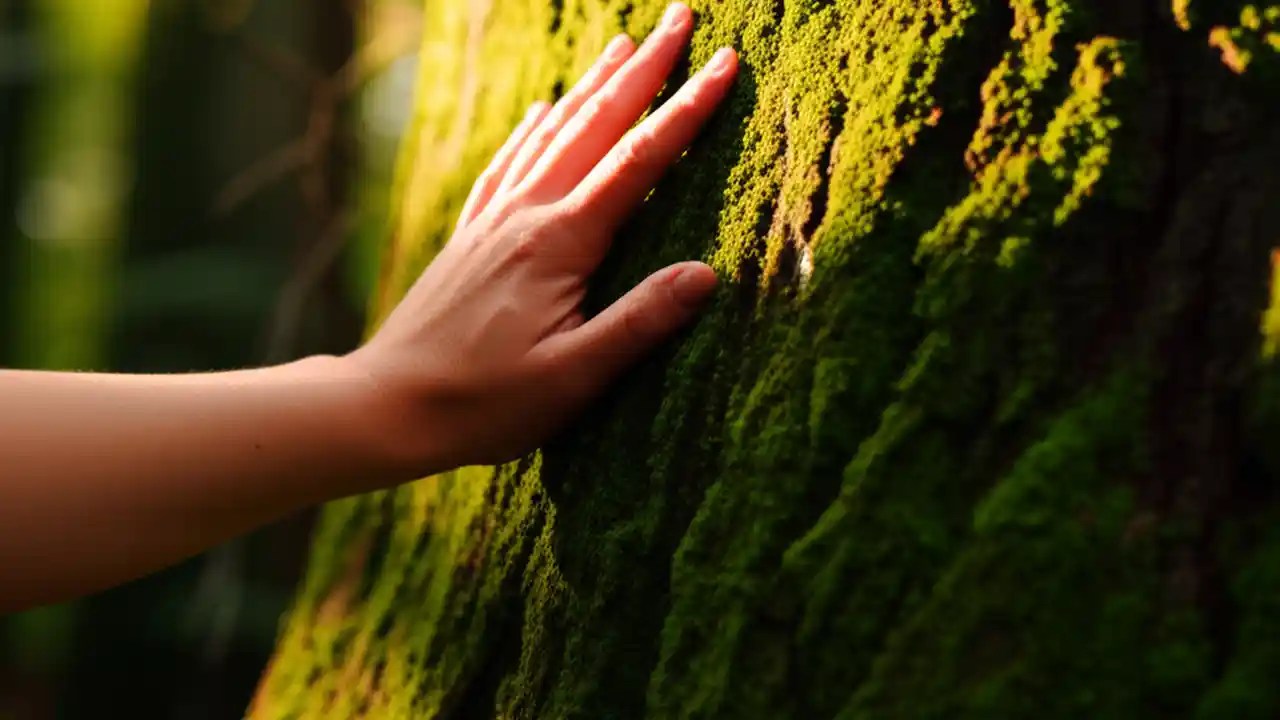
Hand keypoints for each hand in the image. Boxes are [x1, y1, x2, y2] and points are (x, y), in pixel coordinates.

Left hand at [345, 3, 737, 475]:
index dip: (686, 109)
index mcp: (559, 243)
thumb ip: (639, 322)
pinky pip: (507, 164)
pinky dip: (532, 129)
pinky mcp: (470, 237)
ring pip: (551, 133)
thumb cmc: (485, 401)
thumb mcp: (573, 376)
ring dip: (593, 86)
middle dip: (643, 69)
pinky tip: (541, 111)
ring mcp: (492, 222)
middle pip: (594, 124)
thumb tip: (706, 274)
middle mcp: (524, 216)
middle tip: (680, 18)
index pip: (638, 160)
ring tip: (623, 44)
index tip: (724, 63)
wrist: (386, 405)